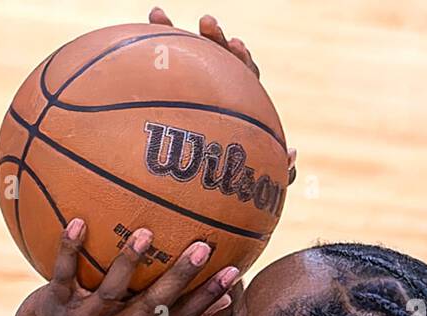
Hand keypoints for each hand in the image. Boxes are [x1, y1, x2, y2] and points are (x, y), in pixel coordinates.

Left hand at [0, 219, 238, 315]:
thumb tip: (220, 300)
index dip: (206, 298)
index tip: (234, 272)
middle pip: (152, 306)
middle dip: (179, 278)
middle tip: (203, 247)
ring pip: (111, 293)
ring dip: (129, 262)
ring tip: (147, 234)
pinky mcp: (52, 307)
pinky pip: (61, 275)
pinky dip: (69, 249)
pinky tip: (77, 222)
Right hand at [149, 7, 296, 184]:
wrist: (211, 188)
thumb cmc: (235, 184)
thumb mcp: (257, 180)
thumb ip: (277, 169)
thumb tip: (292, 154)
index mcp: (240, 102)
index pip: (245, 73)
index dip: (241, 60)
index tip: (236, 47)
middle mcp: (217, 91)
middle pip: (216, 57)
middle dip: (212, 39)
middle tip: (205, 24)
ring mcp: (192, 91)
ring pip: (185, 58)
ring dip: (172, 34)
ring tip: (157, 14)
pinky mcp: (168, 94)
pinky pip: (156, 72)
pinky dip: (147, 52)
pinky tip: (135, 34)